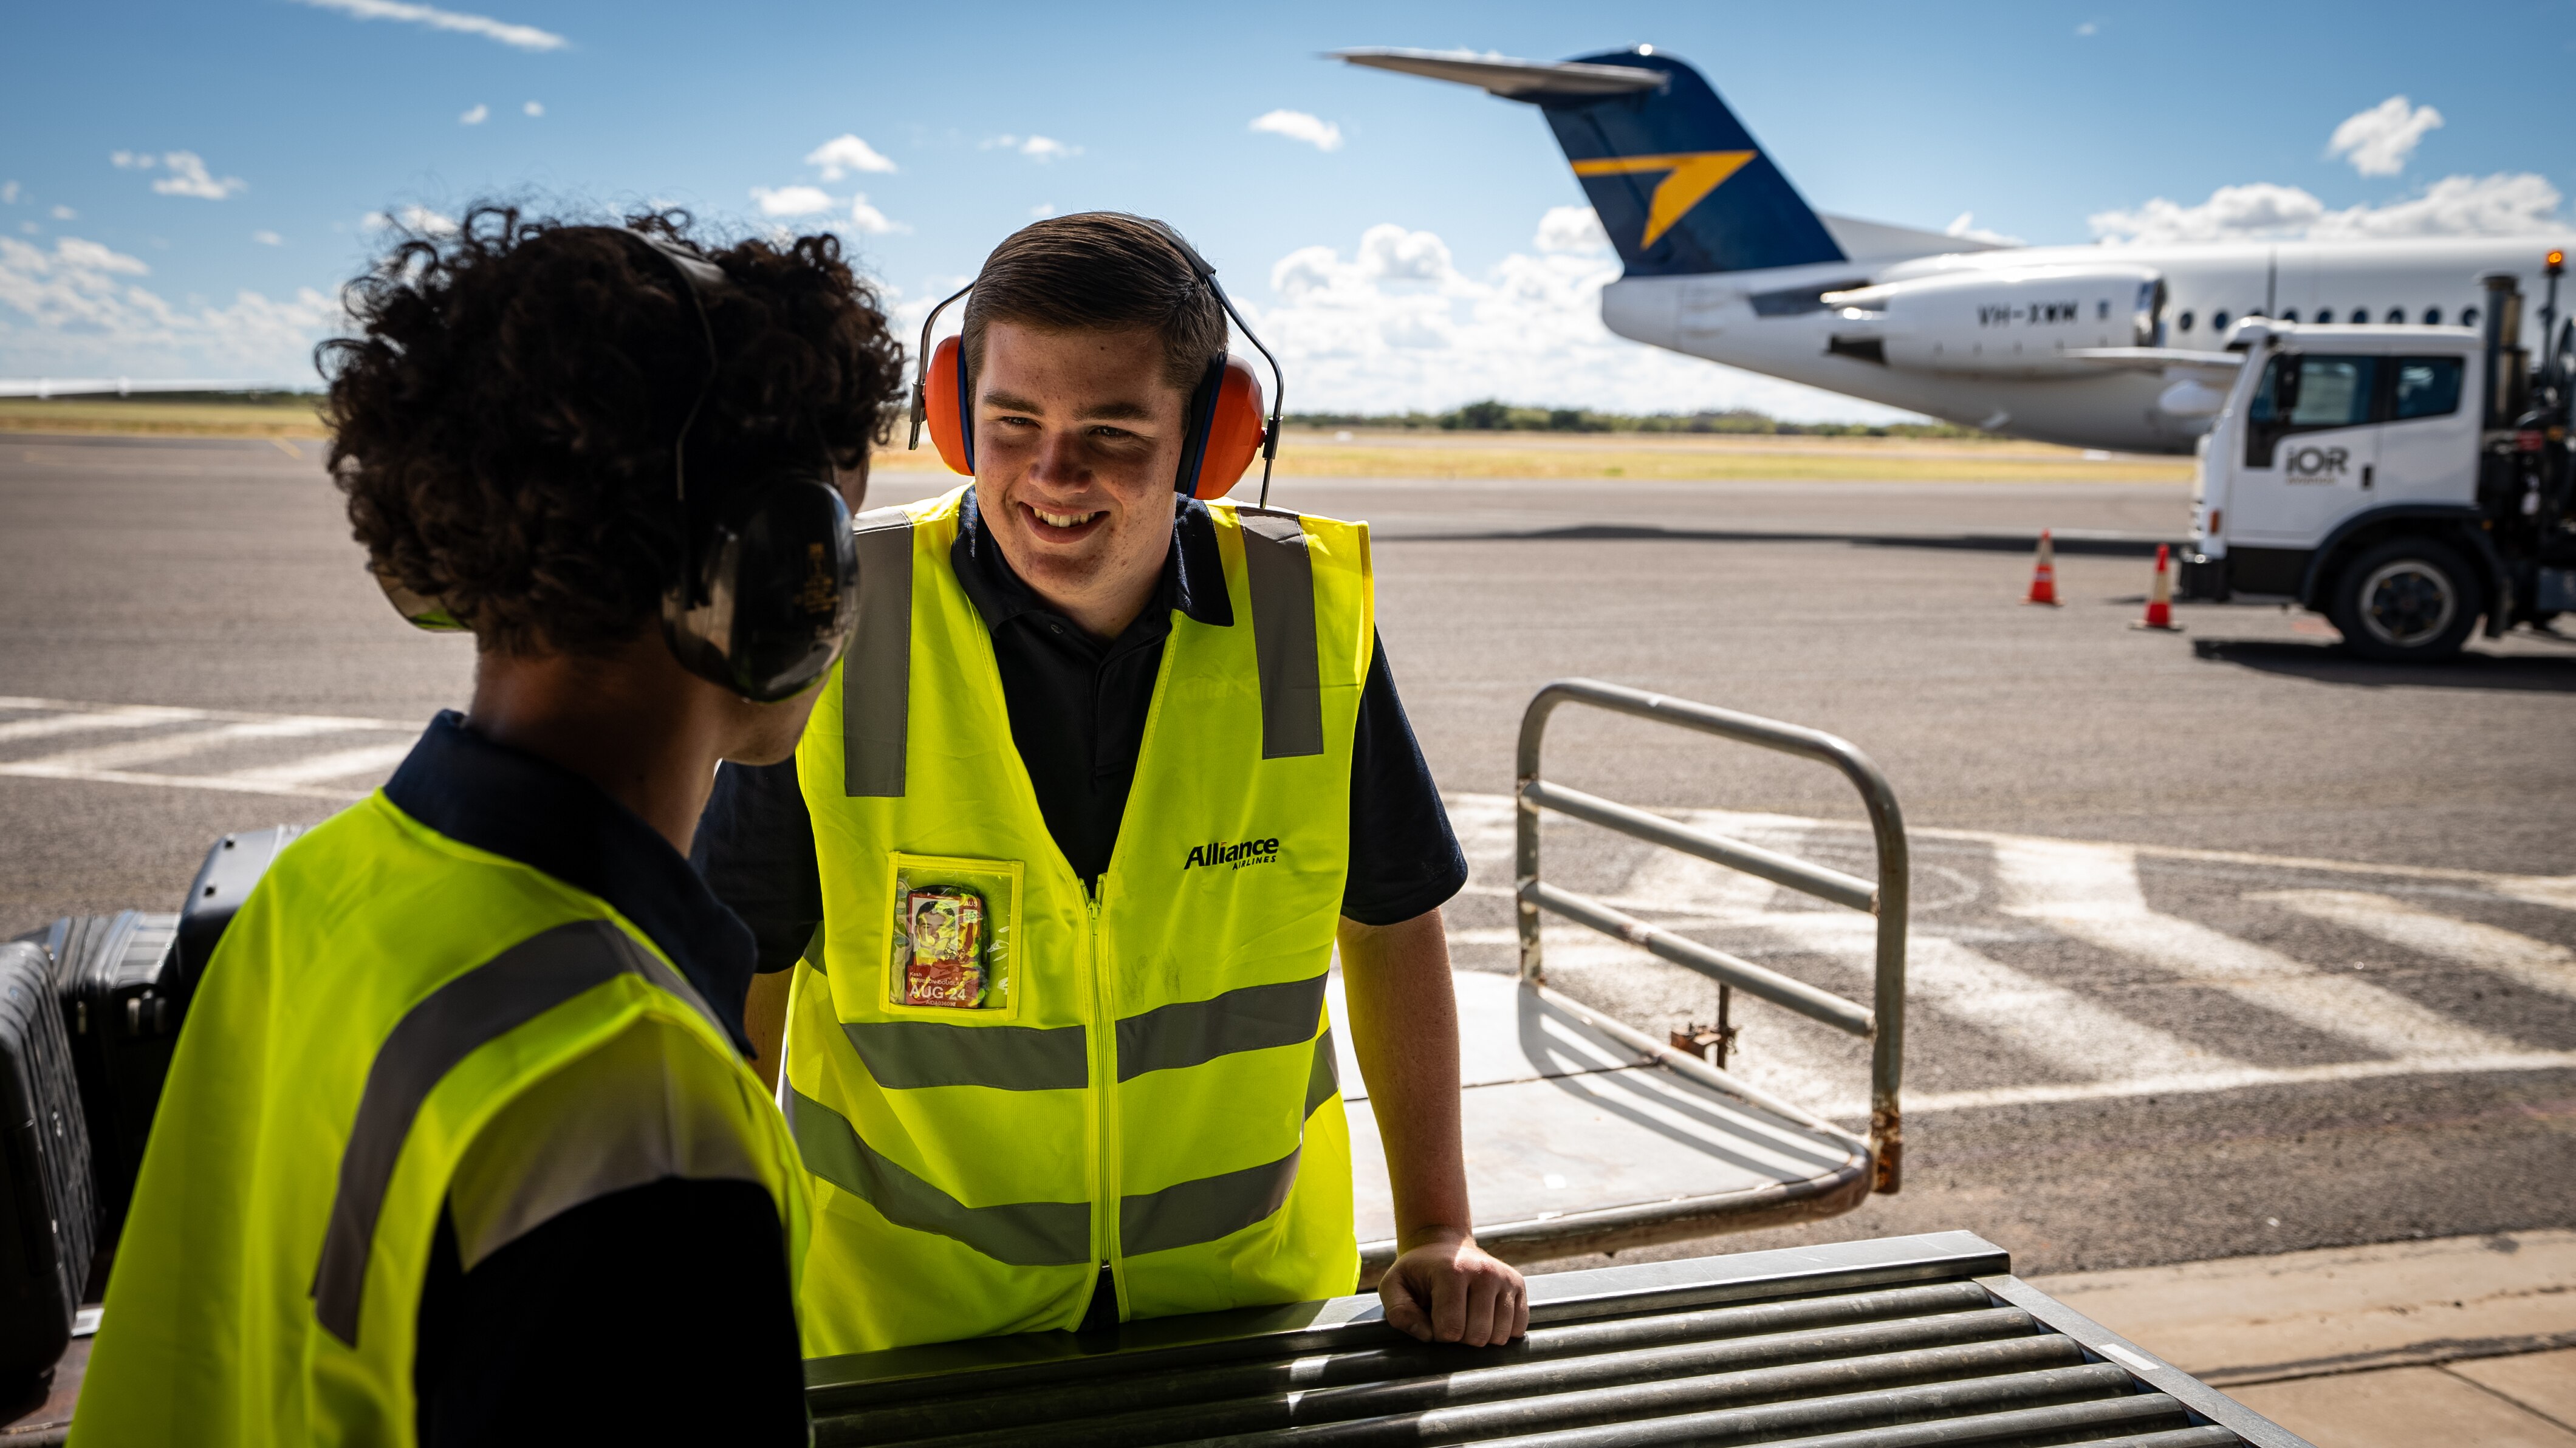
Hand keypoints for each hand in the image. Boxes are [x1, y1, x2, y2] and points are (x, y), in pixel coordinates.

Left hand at [1377, 1232, 1526, 1345]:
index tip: (1432, 1318)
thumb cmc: (1418, 1272)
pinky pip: (1518, 1329)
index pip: (1451, 1330)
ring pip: (1500, 1336)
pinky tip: (1485, 1316)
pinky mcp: (1519, 1285)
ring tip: (1467, 1316)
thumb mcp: (1394, 1286)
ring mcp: (1505, 1277)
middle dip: (1460, 1338)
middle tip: (1450, 1318)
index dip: (1438, 1335)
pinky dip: (1501, 1331)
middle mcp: (1484, 1271)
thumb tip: (1427, 1335)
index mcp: (1452, 1271)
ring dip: (1481, 1336)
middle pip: (1478, 1336)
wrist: (1445, 1246)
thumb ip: (1399, 1313)